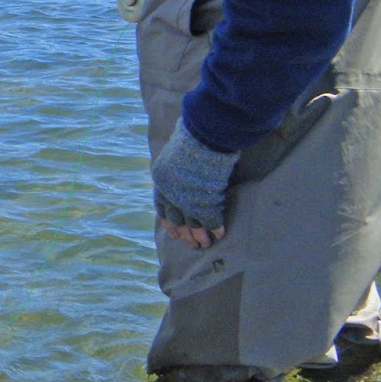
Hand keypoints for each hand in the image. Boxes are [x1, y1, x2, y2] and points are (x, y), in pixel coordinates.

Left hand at [152, 120, 238, 248]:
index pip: (161, 206)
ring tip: (206, 245)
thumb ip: (177, 165)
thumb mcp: (176, 151)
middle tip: (191, 244)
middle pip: (176, 220)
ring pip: (192, 224)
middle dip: (184, 234)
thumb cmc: (192, 137)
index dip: (168, 221)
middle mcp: (170, 193)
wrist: (203, 138)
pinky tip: (220, 233)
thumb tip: (182, 165)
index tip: (173, 232)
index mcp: (160, 181)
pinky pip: (210, 220)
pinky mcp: (203, 203)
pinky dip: (215, 228)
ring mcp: (186, 200)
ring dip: (200, 236)